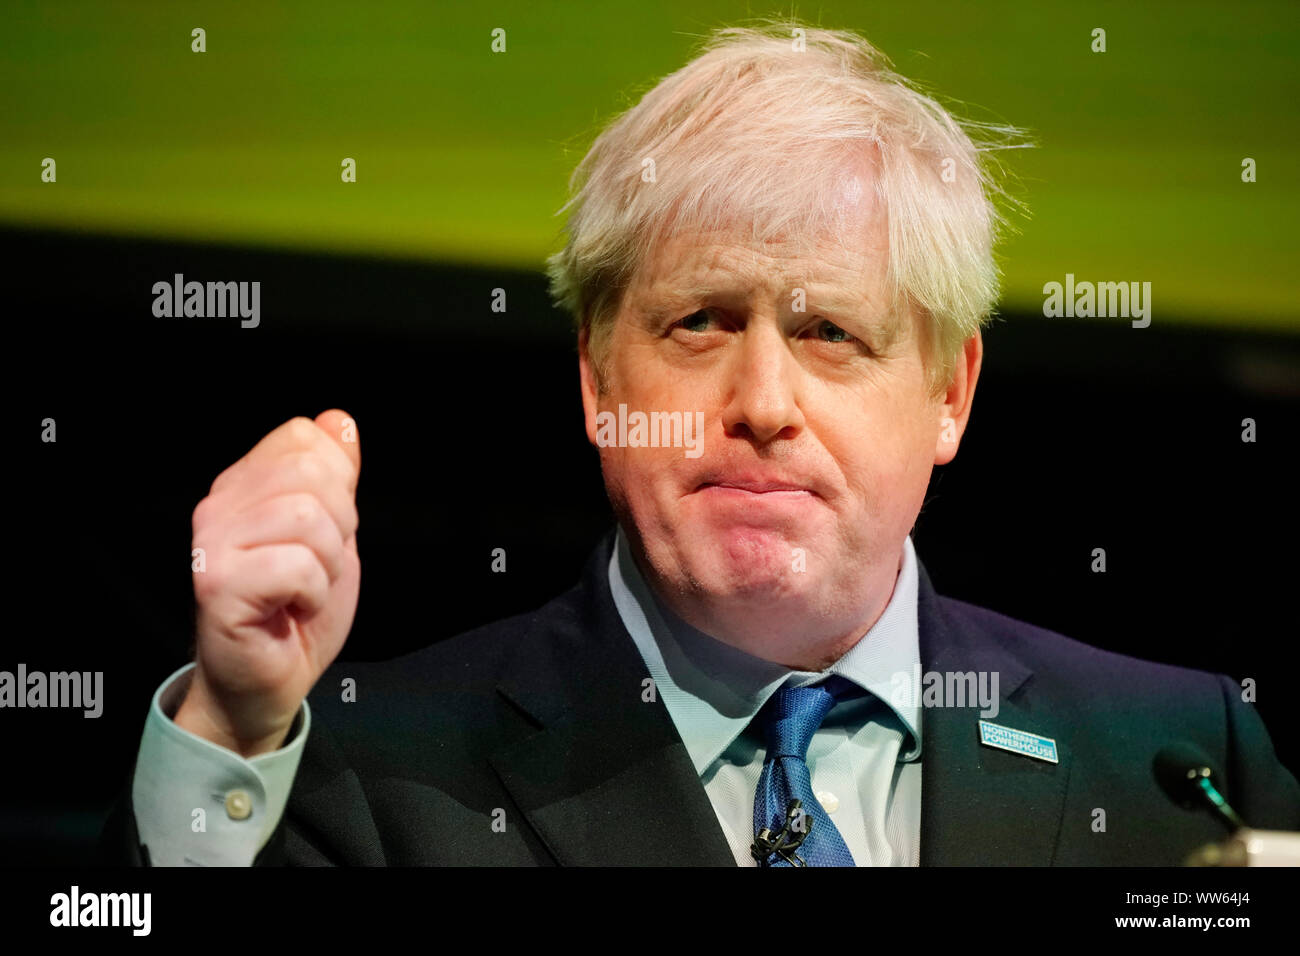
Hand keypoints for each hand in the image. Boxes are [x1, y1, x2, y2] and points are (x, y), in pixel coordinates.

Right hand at [175, 410, 360, 756]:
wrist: (268, 680)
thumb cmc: (295, 610)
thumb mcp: (333, 533)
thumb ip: (337, 476)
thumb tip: (337, 421)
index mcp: (245, 485)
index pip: (303, 437)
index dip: (337, 483)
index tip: (324, 530)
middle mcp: (220, 504)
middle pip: (310, 471)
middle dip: (338, 524)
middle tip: (317, 565)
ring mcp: (213, 542)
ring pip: (307, 516)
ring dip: (327, 564)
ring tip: (303, 589)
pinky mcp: (217, 583)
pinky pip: (296, 564)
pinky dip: (313, 592)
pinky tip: (291, 608)